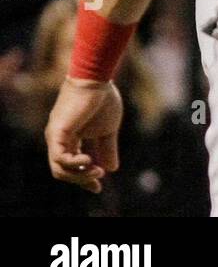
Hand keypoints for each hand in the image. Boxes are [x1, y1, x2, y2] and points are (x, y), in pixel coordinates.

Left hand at [45, 77, 123, 192]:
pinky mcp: (57, 132)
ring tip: (97, 170)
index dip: (85, 178)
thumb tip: (113, 169)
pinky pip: (59, 158)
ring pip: (59, 169)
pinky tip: (88, 160)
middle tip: (99, 180)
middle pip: (64, 171)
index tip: (99, 187)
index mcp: (71, 140)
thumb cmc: (103, 99)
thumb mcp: (109, 129)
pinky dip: (73, 164)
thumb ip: (108, 148)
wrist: (96, 80)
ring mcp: (56, 137)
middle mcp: (59, 141)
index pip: (73, 166)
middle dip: (82, 180)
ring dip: (79, 175)